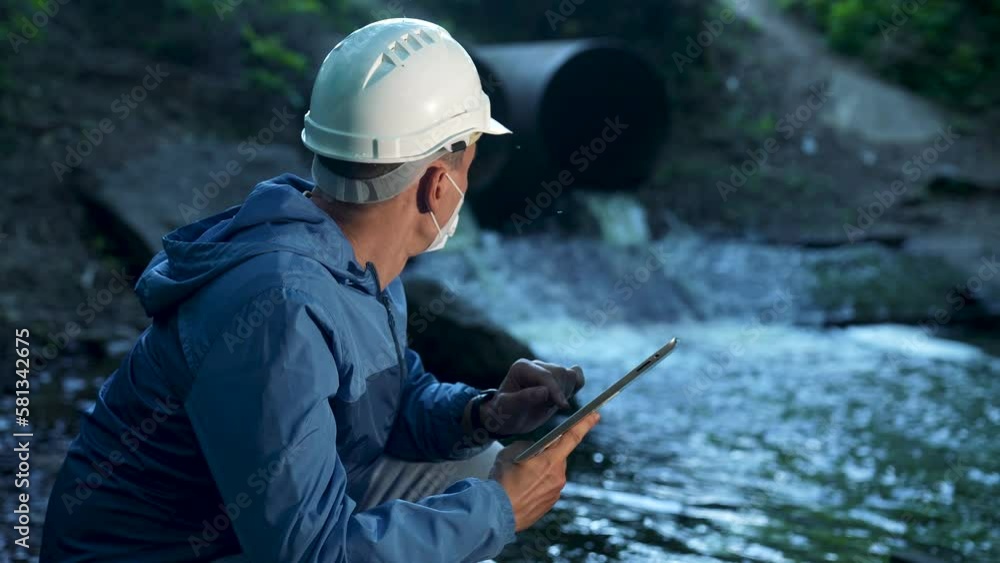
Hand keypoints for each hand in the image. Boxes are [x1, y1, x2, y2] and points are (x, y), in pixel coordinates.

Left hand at [481, 359, 585, 436]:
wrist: (508, 418)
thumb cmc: (504, 413)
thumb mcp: (508, 408)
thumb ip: (524, 398)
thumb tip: (544, 391)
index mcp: (522, 367)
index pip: (546, 375)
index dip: (556, 391)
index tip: (563, 406)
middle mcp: (536, 365)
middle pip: (561, 373)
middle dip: (559, 393)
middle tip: (545, 408)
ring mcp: (548, 370)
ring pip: (570, 375)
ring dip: (566, 392)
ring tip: (549, 405)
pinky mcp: (558, 379)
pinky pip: (576, 377)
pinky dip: (576, 387)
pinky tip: (563, 399)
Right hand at [489, 412, 598, 530]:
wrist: (497, 514)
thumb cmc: (502, 482)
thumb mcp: (509, 453)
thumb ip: (526, 446)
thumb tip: (533, 449)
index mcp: (550, 461)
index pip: (572, 437)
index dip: (585, 424)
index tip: (596, 415)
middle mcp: (558, 476)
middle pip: (558, 457)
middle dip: (546, 455)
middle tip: (526, 461)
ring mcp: (556, 492)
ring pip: (552, 473)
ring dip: (541, 471)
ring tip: (520, 478)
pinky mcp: (551, 504)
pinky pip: (548, 487)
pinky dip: (538, 485)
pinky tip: (522, 489)